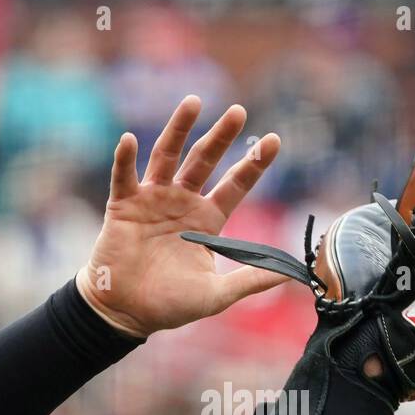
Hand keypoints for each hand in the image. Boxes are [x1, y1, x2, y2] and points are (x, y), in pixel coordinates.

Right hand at [76, 96, 282, 336]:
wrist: (125, 313)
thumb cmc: (168, 304)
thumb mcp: (216, 295)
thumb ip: (250, 280)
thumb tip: (290, 274)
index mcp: (207, 220)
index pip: (235, 184)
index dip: (254, 164)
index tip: (274, 140)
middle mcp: (182, 202)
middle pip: (204, 160)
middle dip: (221, 136)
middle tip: (239, 111)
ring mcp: (152, 200)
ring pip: (167, 156)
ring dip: (178, 129)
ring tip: (193, 102)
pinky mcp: (123, 206)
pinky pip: (124, 177)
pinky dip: (126, 158)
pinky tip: (131, 139)